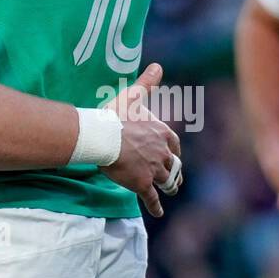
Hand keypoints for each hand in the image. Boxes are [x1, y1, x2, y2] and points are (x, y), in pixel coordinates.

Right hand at [101, 63, 181, 217]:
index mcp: (162, 132)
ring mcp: (155, 169)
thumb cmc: (116, 115)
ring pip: (167, 181)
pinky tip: (158, 212)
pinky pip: (153, 198)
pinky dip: (156, 206)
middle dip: (174, 171)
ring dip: (169, 186)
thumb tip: (158, 65)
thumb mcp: (133, 96)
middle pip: (174, 165)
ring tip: (170, 191)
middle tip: (174, 177)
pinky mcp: (143, 183)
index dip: (174, 150)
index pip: (174, 143)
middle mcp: (163, 152)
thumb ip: (147, 82)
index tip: (174, 154)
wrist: (103, 136)